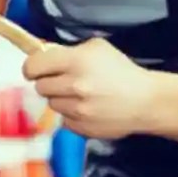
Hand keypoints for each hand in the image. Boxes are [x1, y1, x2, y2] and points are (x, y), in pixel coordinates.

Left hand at [22, 38, 155, 138]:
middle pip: (40, 87)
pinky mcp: (81, 128)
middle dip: (49, 83)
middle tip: (64, 81)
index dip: (31, 68)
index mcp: (76, 61)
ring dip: (61, 99)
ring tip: (81, 96)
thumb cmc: (121, 71)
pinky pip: (64, 120)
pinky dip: (72, 115)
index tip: (34, 70)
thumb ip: (69, 50)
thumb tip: (43, 55)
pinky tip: (88, 109)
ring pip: (51, 104)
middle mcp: (74, 85)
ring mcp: (77, 109)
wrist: (145, 101)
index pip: (34, 66)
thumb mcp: (97, 49)